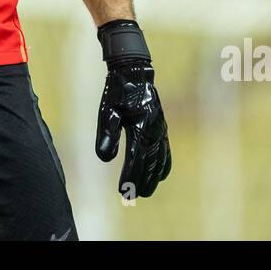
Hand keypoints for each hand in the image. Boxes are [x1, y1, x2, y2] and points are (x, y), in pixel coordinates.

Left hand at [95, 20, 171, 198]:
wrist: (135, 72)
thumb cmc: (118, 91)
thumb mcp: (107, 111)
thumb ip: (107, 135)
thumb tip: (104, 159)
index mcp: (140, 128)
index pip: (135, 160)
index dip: (130, 178)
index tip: (123, 192)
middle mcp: (154, 131)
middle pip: (150, 164)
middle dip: (142, 182)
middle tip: (133, 197)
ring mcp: (160, 129)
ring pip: (160, 159)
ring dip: (154, 177)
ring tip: (146, 191)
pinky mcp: (162, 126)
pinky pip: (166, 150)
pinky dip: (165, 164)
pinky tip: (162, 174)